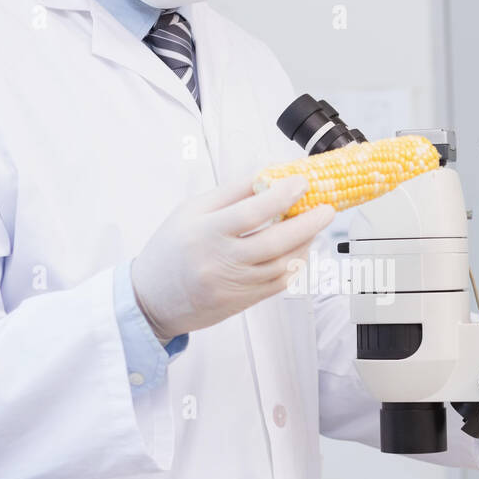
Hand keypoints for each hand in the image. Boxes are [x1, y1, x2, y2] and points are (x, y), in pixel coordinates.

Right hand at [130, 176, 333, 339]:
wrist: (152, 300)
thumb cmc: (170, 250)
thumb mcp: (190, 211)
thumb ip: (230, 193)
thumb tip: (269, 176)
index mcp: (205, 233)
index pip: (251, 212)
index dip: (282, 196)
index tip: (302, 183)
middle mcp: (221, 262)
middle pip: (275, 242)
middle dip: (307, 223)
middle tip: (327, 208)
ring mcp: (234, 286)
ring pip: (282, 264)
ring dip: (305, 244)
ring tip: (315, 226)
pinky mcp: (243, 302)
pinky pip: (279, 283)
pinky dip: (296, 264)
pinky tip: (301, 249)